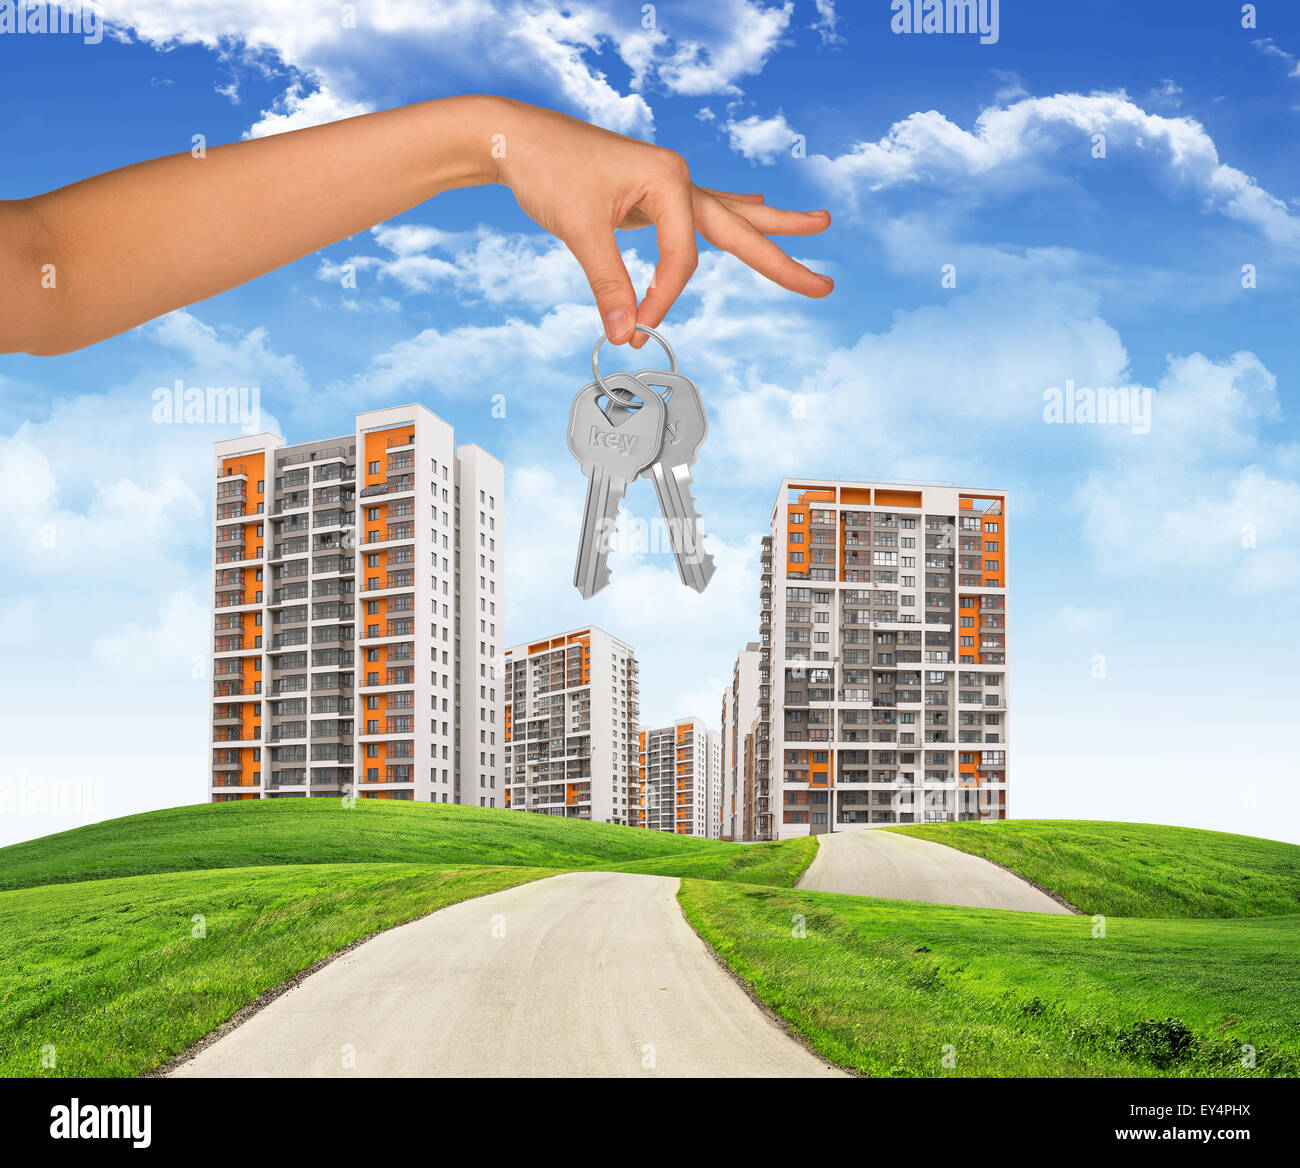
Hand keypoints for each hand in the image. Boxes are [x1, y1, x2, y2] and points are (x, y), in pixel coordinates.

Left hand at [488, 98, 832, 348]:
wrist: (515, 137)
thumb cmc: (546, 168)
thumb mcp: (578, 228)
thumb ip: (607, 283)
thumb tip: (626, 332)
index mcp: (668, 178)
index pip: (683, 258)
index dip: (663, 298)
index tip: (638, 326)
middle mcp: (677, 177)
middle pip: (739, 227)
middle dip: (781, 256)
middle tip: (823, 285)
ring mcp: (668, 183)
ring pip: (729, 213)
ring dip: (769, 223)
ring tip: (816, 225)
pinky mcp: (653, 192)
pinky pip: (701, 211)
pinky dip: (730, 212)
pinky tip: (756, 200)